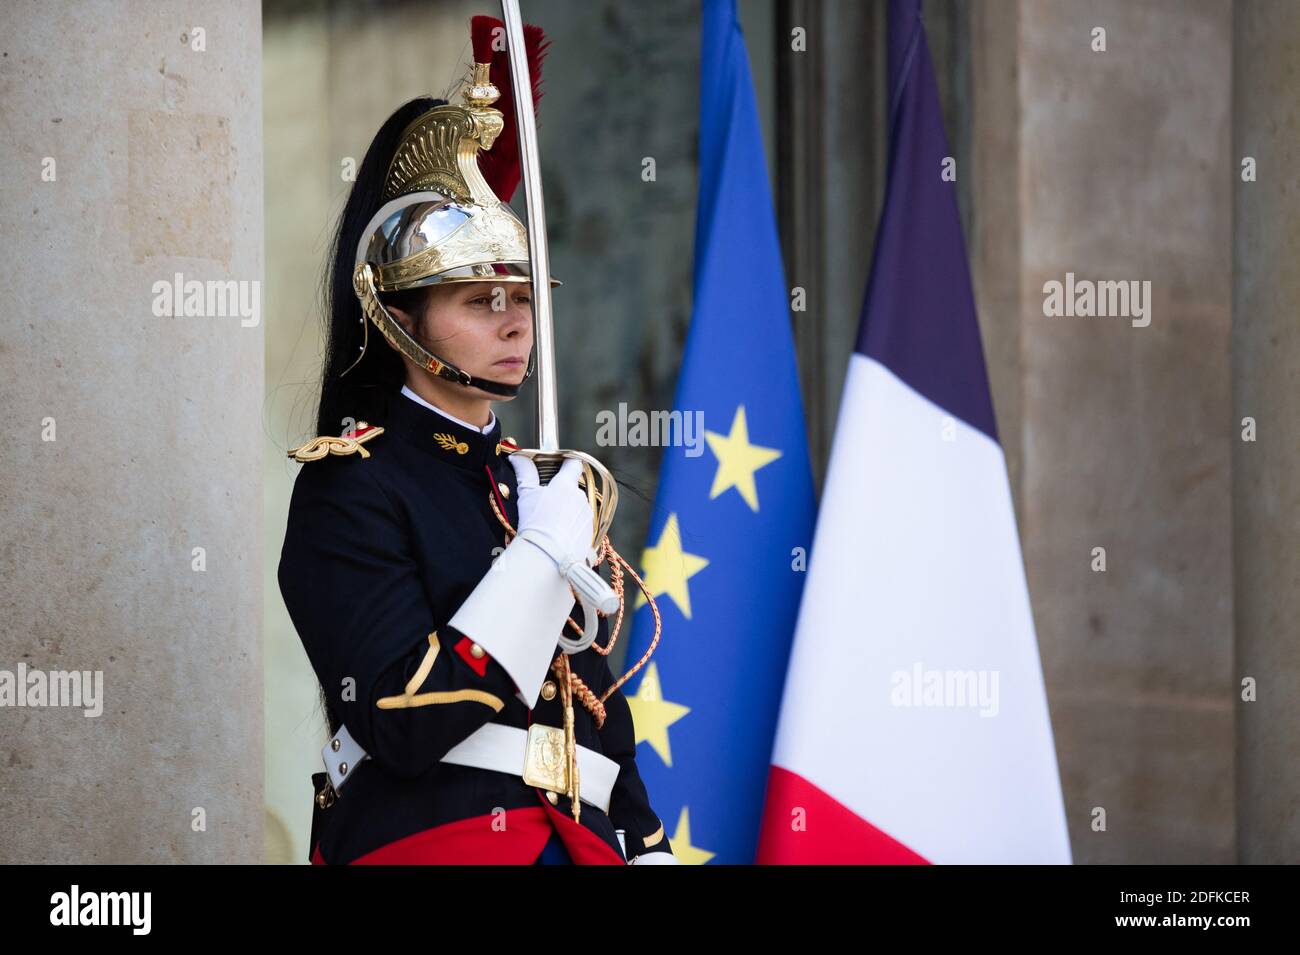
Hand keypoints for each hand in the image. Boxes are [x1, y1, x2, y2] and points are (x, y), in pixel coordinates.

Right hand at [508, 456, 596, 572]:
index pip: (574, 465)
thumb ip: (525, 472)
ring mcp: (587, 515)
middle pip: (573, 489)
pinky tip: (558, 535)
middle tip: (547, 504)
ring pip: (577, 507)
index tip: (560, 466)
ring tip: (551, 524)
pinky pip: (581, 525)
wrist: (548, 554)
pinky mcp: (590, 532)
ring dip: (568, 511)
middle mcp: (581, 497)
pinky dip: (571, 527)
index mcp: (566, 485)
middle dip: (562, 494)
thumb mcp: (526, 494)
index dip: (567, 464)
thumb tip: (518, 458)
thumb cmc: (536, 522)